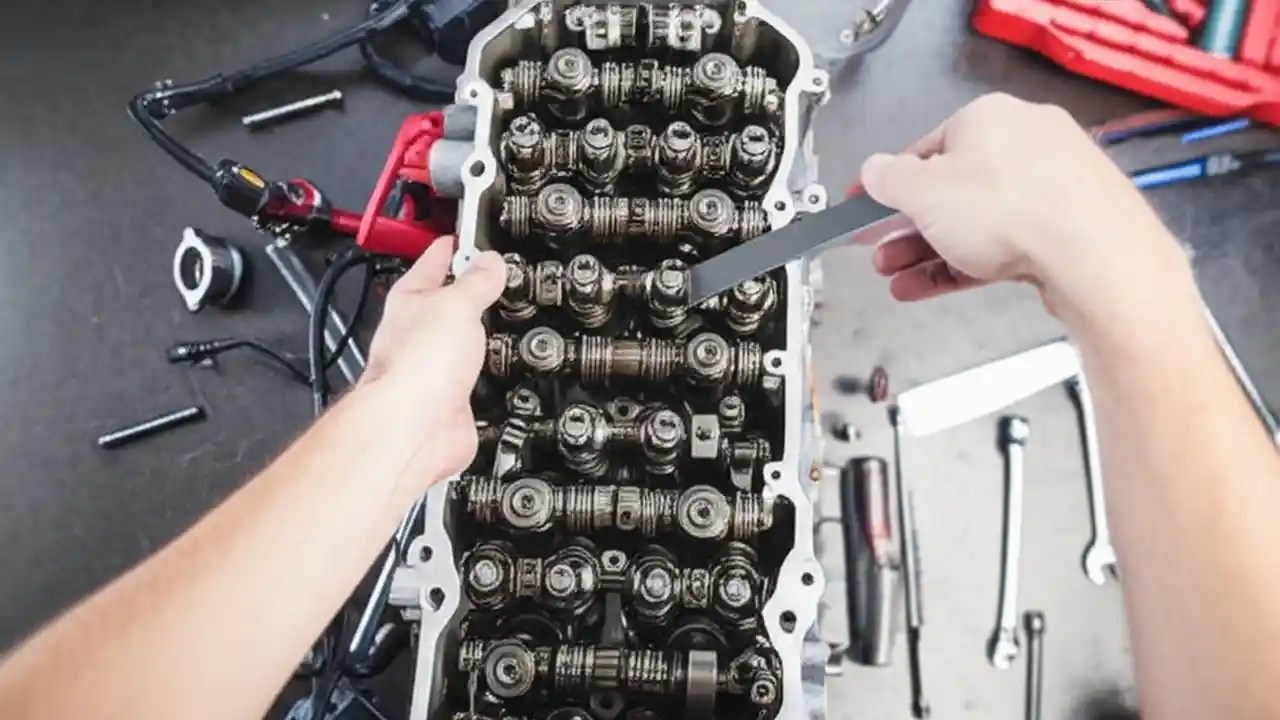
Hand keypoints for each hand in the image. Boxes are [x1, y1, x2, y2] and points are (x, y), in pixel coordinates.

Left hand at [358, 239, 504, 482]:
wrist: (417, 427)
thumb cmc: (417, 365)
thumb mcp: (458, 305)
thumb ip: (477, 282)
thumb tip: (490, 262)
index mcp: (411, 299)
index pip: (434, 260)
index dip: (453, 244)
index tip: (468, 234)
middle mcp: (417, 332)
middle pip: (445, 301)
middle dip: (467, 289)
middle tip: (491, 274)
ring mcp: (434, 366)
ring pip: (458, 339)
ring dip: (477, 331)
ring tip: (497, 317)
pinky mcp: (452, 397)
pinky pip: (472, 375)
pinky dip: (485, 369)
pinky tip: (497, 364)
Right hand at [858, 93, 1176, 315]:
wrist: (1095, 254)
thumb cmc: (1007, 208)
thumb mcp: (921, 192)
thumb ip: (887, 179)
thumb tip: (873, 170)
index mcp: (987, 118)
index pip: (923, 150)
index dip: (887, 186)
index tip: (864, 210)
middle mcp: (1024, 141)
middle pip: (950, 189)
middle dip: (907, 229)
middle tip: (879, 254)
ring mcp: (1051, 185)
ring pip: (975, 221)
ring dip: (929, 252)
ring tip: (897, 280)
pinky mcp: (1067, 227)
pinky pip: (1004, 243)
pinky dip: (965, 265)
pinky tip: (931, 287)